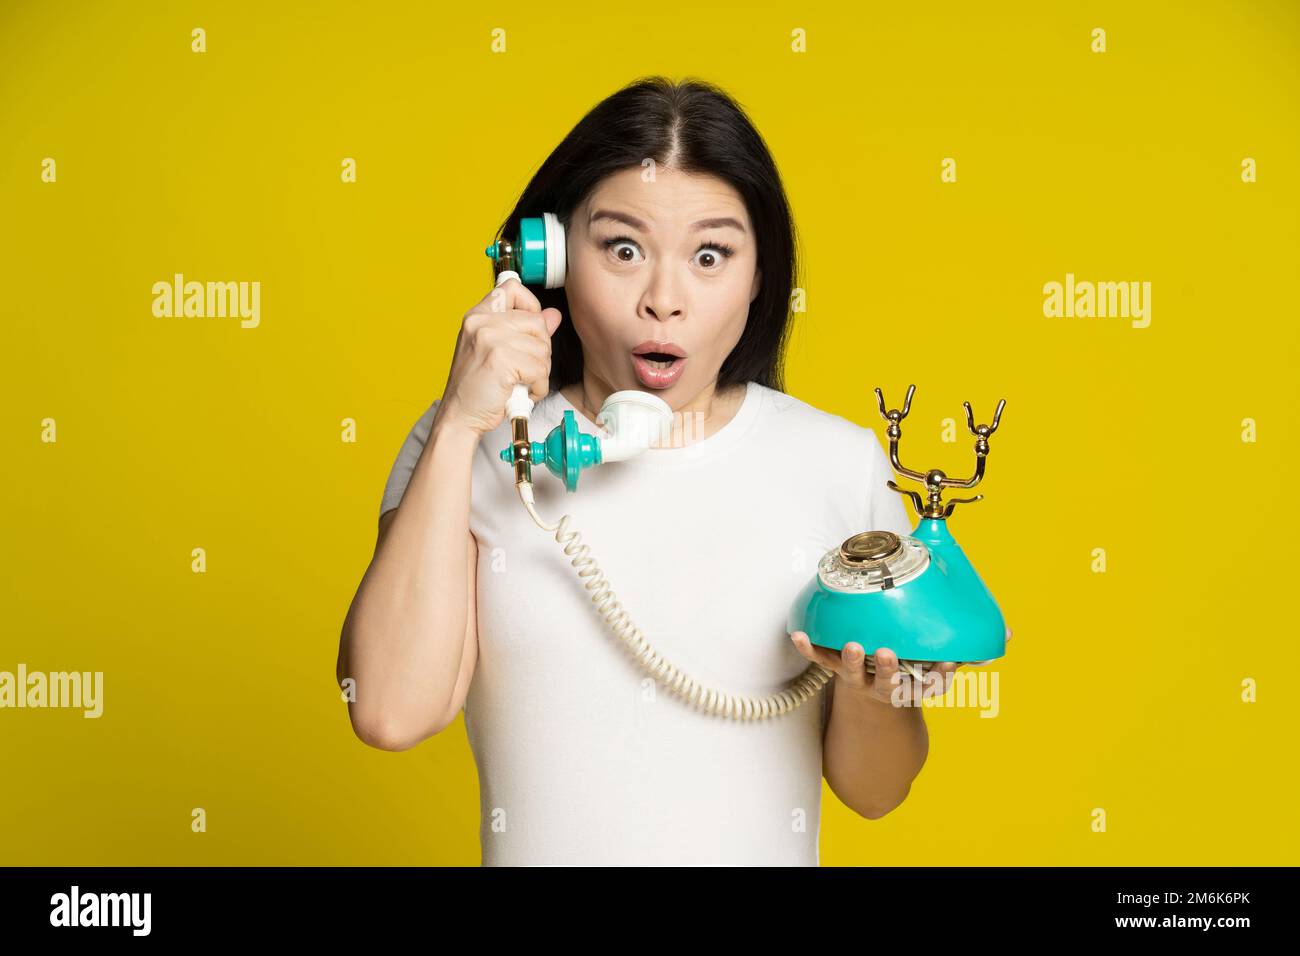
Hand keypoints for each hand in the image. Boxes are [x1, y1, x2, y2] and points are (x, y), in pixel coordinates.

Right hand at [440, 276, 563, 436]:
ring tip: (521, 383)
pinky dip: (538, 387)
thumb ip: (524, 331)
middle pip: (537, 322)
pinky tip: (522, 392)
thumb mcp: (496, 351)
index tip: (530, 330)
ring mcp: (490, 339)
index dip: (531, 306)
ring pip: (542, 348)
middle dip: (540, 350)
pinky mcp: (501, 360)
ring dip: (540, 372)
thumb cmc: (476, 388)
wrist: (459, 417)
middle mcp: (481, 322)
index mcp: (478, 316)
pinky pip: (540, 369)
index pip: (513, 288)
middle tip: (525, 369)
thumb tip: (552, 315)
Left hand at [789, 626, 1012, 706]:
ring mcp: (860, 680)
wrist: (874, 701)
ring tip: (852, 645)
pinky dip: (808, 648)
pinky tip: (797, 634)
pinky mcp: (837, 670)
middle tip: (888, 653)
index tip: (946, 663)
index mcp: (914, 685)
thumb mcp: (938, 667)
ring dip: (851, 660)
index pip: (931, 683)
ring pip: (853, 674)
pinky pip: (819, 659)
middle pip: (889, 682)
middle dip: (888, 669)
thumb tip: (1007, 634)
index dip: (939, 674)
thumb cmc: (911, 671)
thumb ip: (968, 648)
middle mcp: (887, 686)